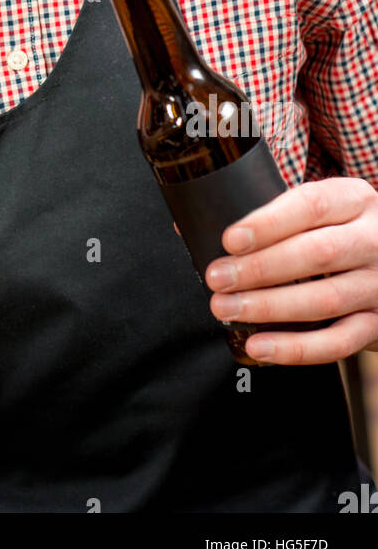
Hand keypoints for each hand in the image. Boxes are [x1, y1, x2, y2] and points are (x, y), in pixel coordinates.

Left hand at [204, 176, 377, 363]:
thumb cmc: (338, 230)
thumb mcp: (320, 209)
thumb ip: (269, 213)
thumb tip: (188, 226)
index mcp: (353, 199)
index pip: (311, 205)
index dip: (268, 223)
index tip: (230, 239)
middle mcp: (373, 239)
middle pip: (318, 254)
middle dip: (261, 269)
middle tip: (217, 278)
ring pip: (326, 300)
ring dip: (270, 308)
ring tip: (226, 309)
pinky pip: (339, 343)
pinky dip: (296, 349)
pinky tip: (259, 346)